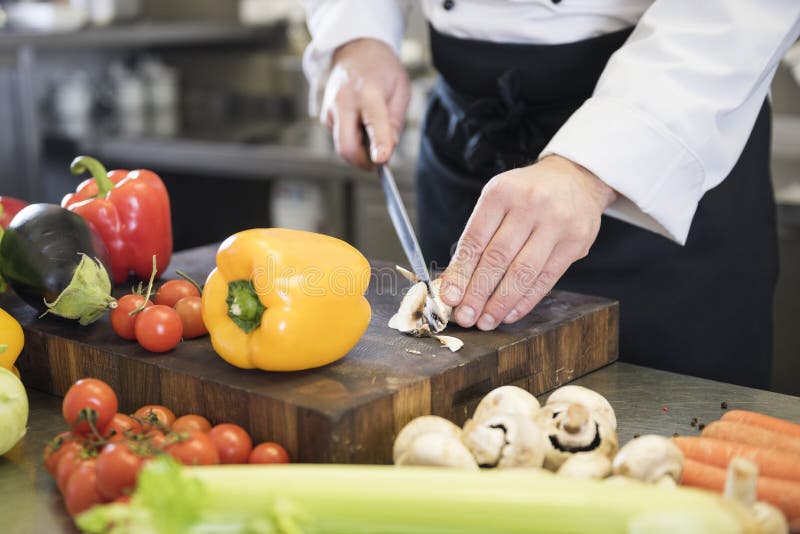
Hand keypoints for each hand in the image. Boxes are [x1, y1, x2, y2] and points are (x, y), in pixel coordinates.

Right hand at [321, 38, 410, 168]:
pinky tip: (361, 124)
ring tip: (372, 131)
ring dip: (359, 150)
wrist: (355, 50)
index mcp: (368, 91)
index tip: (382, 161)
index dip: (379, 144)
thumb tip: (387, 151)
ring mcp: (330, 109)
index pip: (373, 122)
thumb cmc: (382, 70)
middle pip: (346, 146)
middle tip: (379, 161)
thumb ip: (395, 122)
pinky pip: (339, 138)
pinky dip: (353, 140)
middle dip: (363, 161)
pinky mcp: (325, 116)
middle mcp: (343, 101)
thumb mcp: (400, 90)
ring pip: (342, 146)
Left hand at [439, 155, 617, 329]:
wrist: (575, 178)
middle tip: (465, 317)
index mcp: (501, 192)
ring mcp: (556, 222)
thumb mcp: (498, 200)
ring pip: (523, 272)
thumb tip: (455, 282)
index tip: (450, 298)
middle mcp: (529, 204)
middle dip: (478, 293)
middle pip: (497, 258)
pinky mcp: (576, 241)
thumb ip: (479, 236)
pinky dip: (526, 300)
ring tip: (486, 321)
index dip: (460, 273)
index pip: (475, 240)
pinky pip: (546, 278)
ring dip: (501, 303)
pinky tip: (510, 313)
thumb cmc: (526, 194)